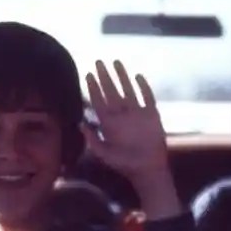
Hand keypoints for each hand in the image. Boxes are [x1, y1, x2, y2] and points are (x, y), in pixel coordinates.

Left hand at [82, 60, 181, 219]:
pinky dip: (143, 87)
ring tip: (116, 62)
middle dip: (105, 77)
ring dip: (122, 77)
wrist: (147, 169)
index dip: (93, 88)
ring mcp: (136, 114)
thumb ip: (92, 140)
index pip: (99, 101)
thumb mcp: (104, 154)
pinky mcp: (151, 115)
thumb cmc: (124, 164)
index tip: (88, 74)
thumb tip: (80, 124)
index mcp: (109, 123)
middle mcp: (121, 115)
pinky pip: (147, 97)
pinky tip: (138, 76)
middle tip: (98, 62)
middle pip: (111, 92)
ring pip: (128, 90)